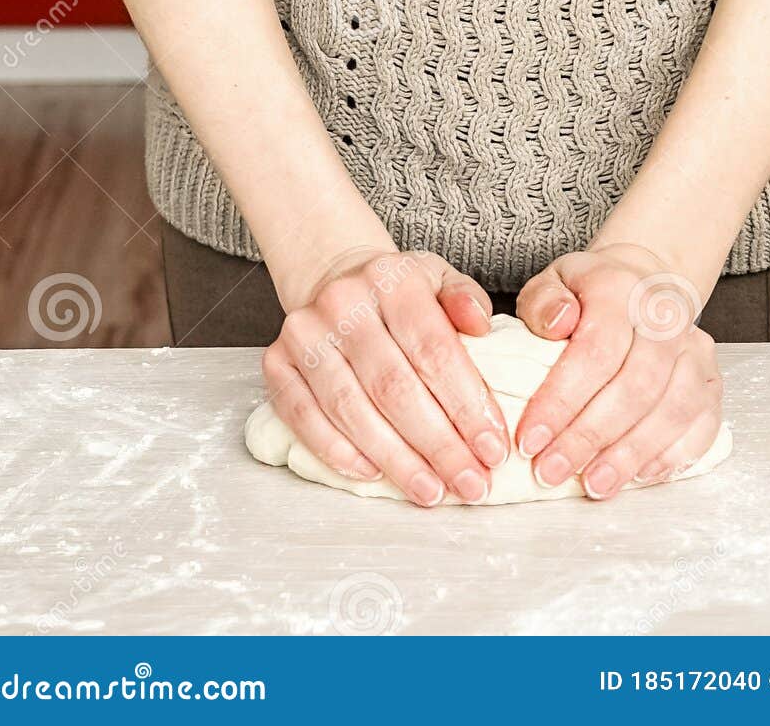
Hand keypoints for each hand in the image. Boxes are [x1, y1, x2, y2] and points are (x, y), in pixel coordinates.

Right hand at [262, 246, 510, 505]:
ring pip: (351, 409)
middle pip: (394, 387)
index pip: (433, 350)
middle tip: (471, 483)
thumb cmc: (398, 293)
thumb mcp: (439, 281)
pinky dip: (339, 452)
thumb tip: (481, 326)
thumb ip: (465, 300)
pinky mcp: (276, 362)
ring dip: (396, 460)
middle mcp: (344, 303)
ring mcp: (304, 333)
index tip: (493, 448)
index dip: (466, 405)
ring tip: (431, 491)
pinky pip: (304, 417)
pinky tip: (374, 475)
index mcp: (392, 280)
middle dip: (438, 445)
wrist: (335, 278)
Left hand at [514, 243, 722, 499]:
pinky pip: (702, 424)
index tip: (530, 440)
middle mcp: (665, 318)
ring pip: (671, 410)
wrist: (644, 283)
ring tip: (593, 484)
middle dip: (589, 437)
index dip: (562, 401)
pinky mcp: (712, 379)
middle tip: (552, 471)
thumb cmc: (589, 295)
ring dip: (629, 455)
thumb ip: (543, 303)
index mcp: (620, 290)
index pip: (596, 350)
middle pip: (635, 386)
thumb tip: (557, 323)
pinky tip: (638, 475)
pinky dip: (672, 456)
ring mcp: (695, 349)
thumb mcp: (553, 284)